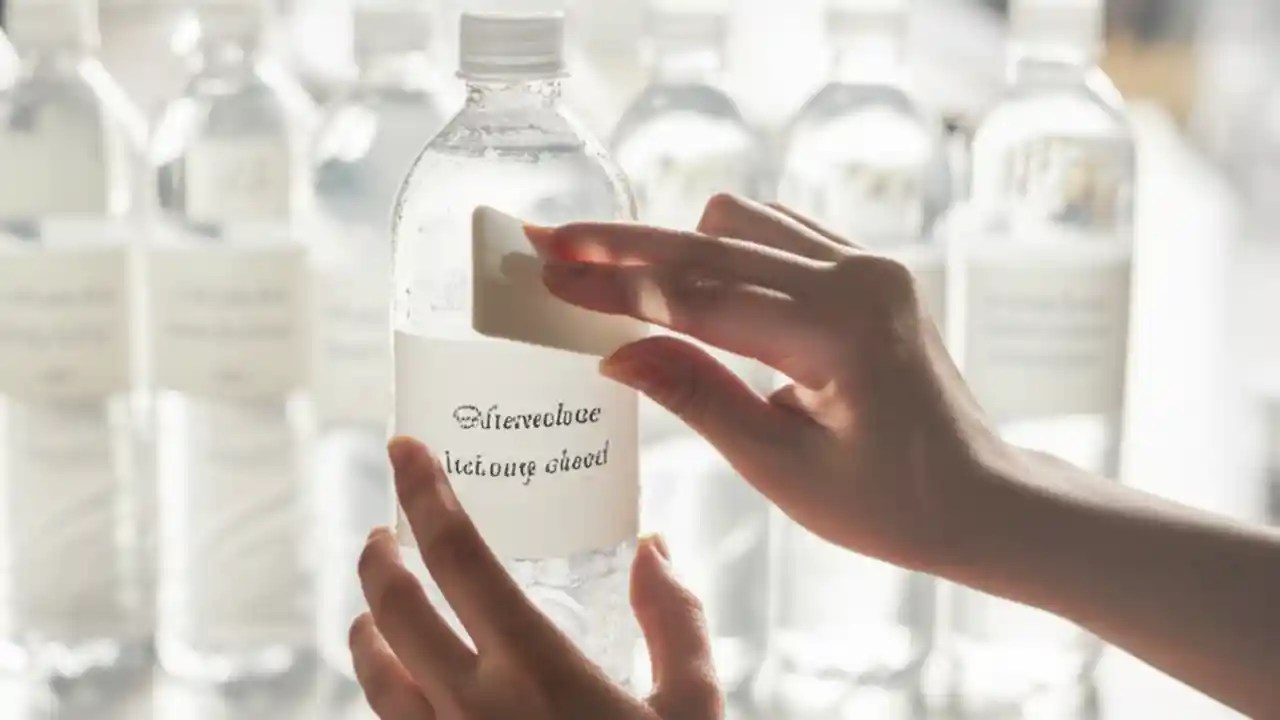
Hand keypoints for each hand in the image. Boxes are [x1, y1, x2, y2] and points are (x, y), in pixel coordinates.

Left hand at [351, 437, 722, 719]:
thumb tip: (654, 549)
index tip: (405, 449)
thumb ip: (675, 620)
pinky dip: (382, 685)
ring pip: (370, 673)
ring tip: (378, 600)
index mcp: (536, 669)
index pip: (458, 556)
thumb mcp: (695, 709)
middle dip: (379, 552)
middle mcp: (473, 707)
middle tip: (387, 526)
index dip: (425, 493)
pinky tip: (402, 680)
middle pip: (391, 607)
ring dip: (366, 621)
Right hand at [527, 194, 1016, 574]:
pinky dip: (721, 247)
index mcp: (839, 331)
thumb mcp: (781, 468)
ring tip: (604, 266)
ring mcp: (866, 265)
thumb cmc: (890, 504)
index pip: (699, 297)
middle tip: (548, 240)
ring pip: (742, 223)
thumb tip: (613, 354)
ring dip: (671, 243)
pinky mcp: (867, 269)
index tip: (549, 274)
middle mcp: (857, 277)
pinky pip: (777, 233)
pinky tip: (683, 275)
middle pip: (711, 244)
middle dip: (623, 245)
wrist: (979, 498)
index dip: (616, 287)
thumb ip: (697, 397)